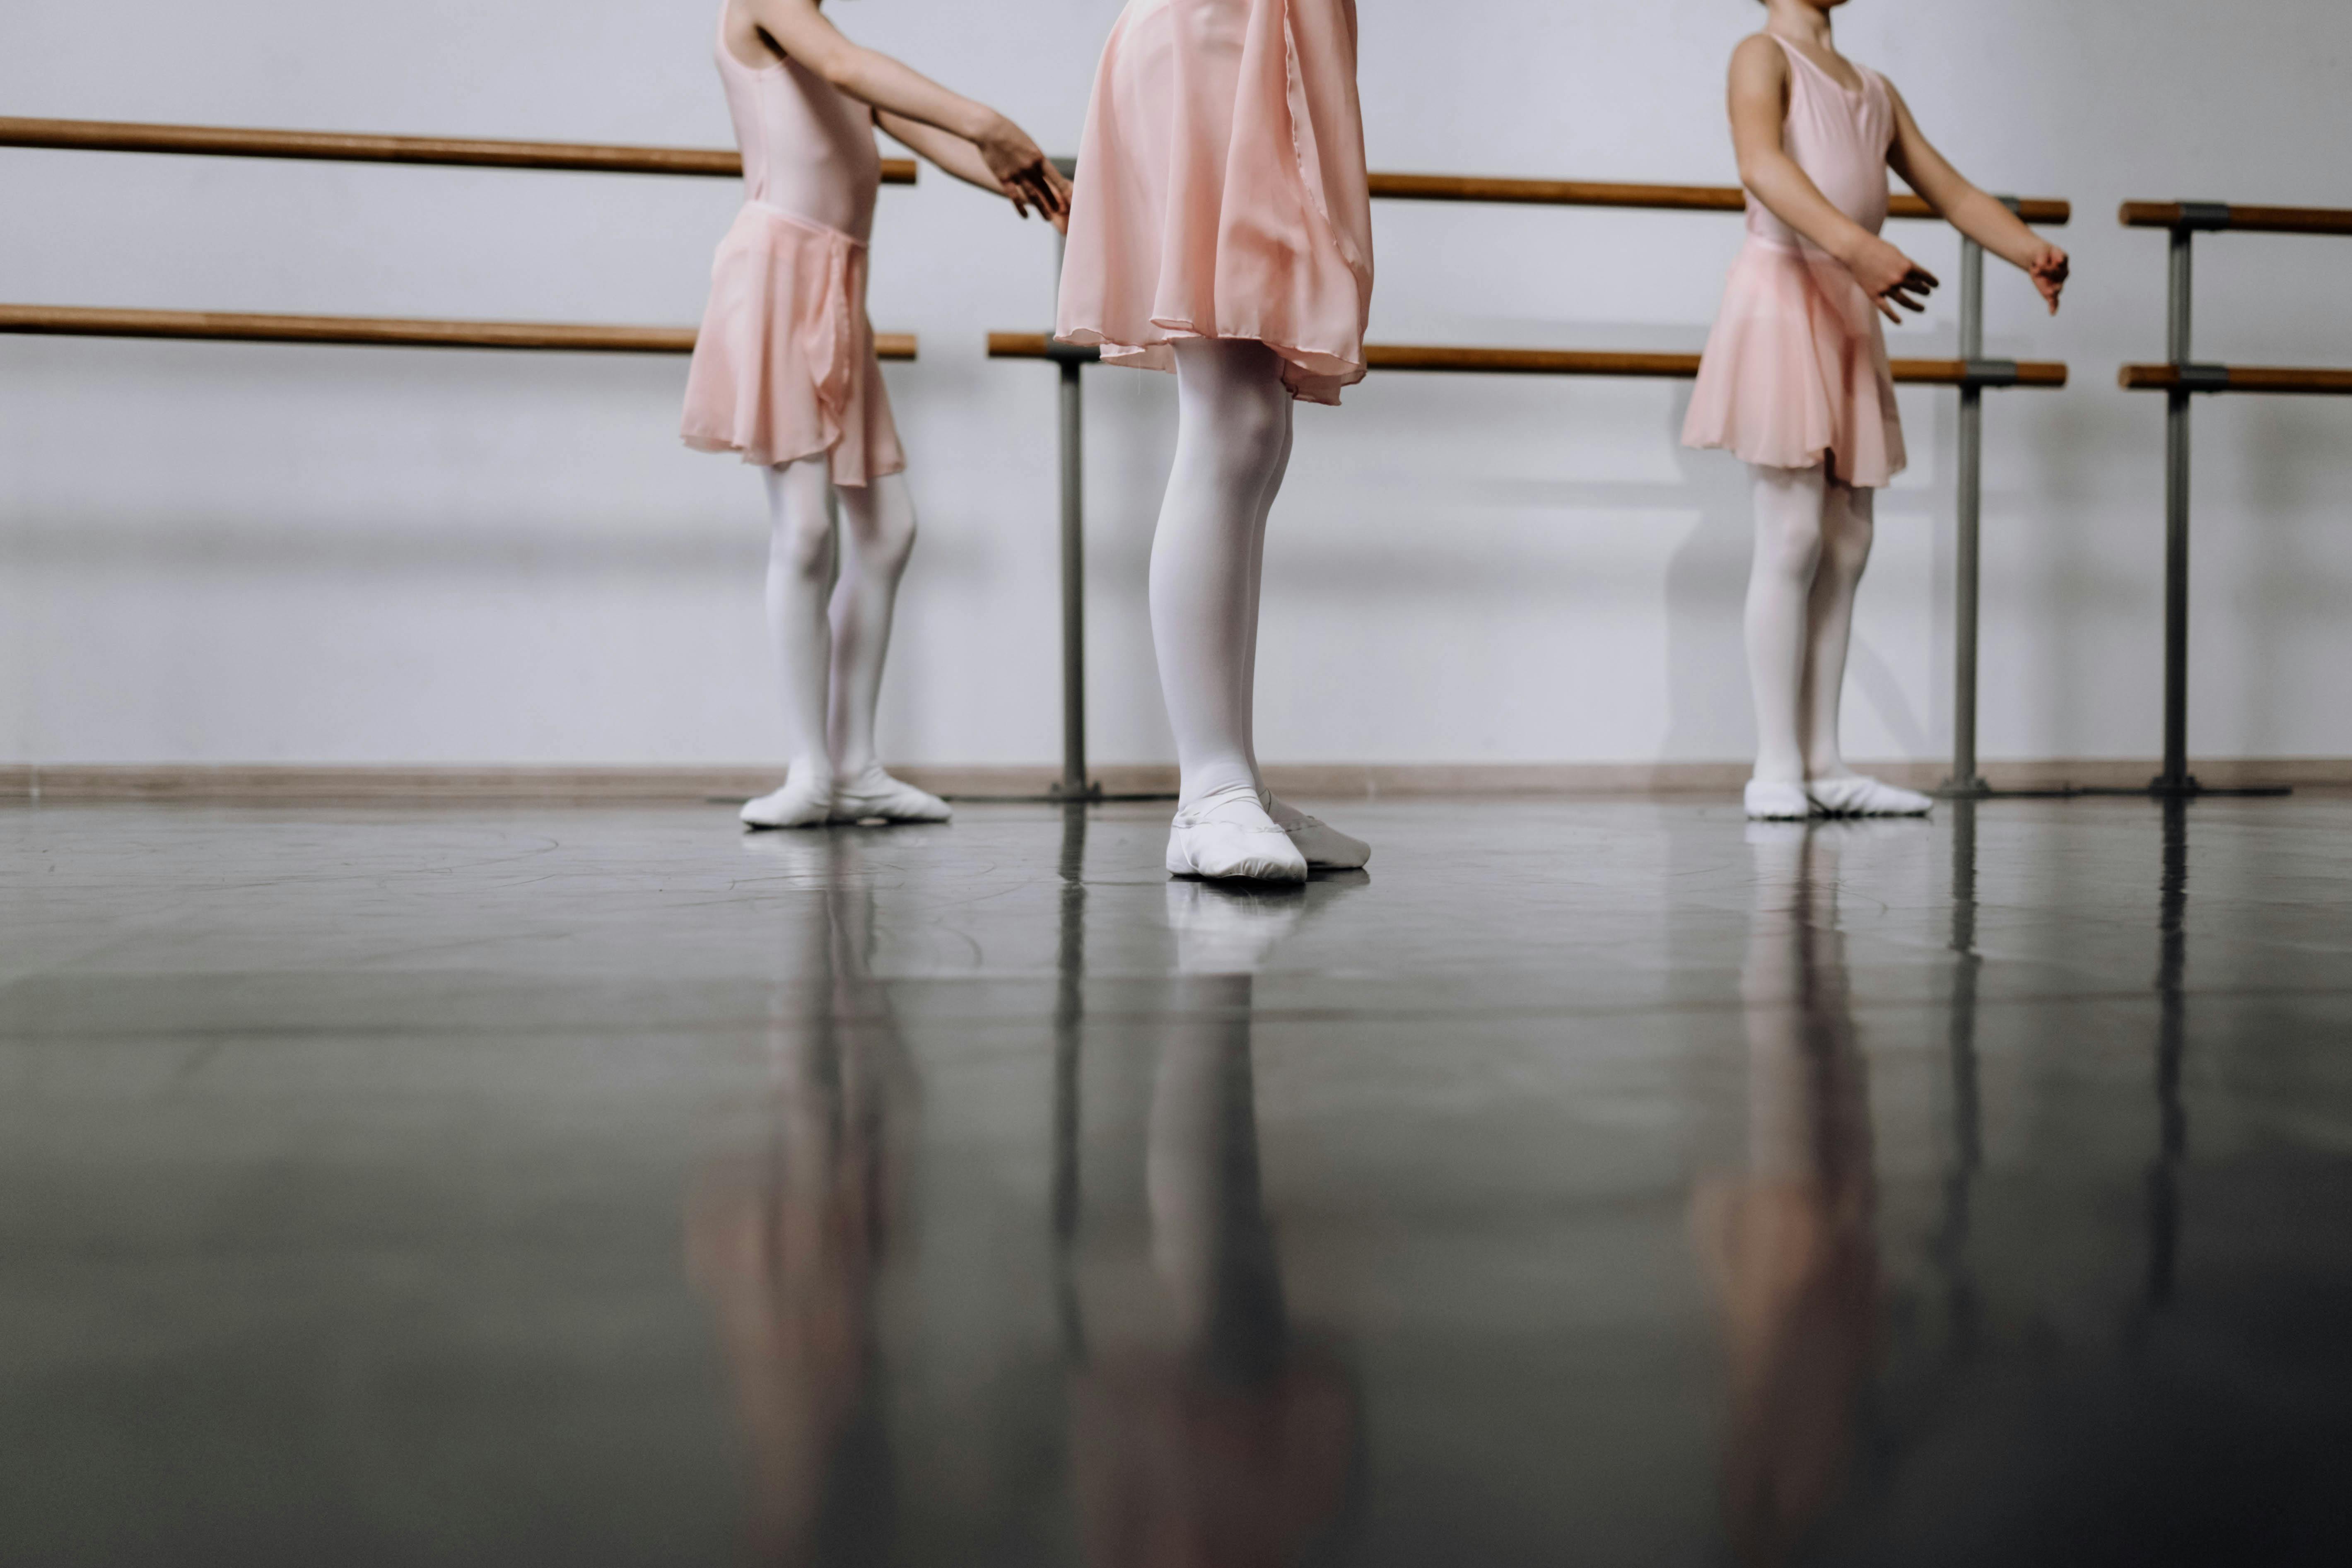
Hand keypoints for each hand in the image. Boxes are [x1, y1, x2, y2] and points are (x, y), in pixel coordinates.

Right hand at [974, 113, 1070, 228]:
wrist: (989, 130)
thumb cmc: (1009, 133)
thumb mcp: (1028, 143)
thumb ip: (1035, 158)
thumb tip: (1041, 171)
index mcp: (1038, 157)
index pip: (1056, 177)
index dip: (1065, 190)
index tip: (1072, 200)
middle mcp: (1030, 167)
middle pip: (1045, 189)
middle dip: (1054, 202)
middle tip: (1061, 212)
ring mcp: (1017, 174)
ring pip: (1032, 196)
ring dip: (1041, 208)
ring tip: (1047, 218)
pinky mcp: (1004, 178)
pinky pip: (1014, 197)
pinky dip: (1020, 208)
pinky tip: (1026, 216)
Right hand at [1844, 235, 1938, 323]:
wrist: (1856, 250)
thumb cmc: (1877, 248)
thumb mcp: (1896, 253)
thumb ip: (1906, 265)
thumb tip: (1915, 277)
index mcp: (1906, 265)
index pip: (1924, 276)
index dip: (1932, 281)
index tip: (1936, 285)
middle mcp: (1898, 278)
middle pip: (1916, 288)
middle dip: (1924, 291)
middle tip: (1927, 293)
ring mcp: (1886, 287)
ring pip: (1904, 301)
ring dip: (1915, 306)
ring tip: (1922, 308)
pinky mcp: (1874, 294)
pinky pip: (1886, 308)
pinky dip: (1893, 316)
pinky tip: (1900, 322)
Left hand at [2024, 241, 2068, 314]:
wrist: (2038, 259)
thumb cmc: (2040, 253)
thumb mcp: (2040, 250)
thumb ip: (2041, 256)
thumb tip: (2041, 264)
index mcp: (2062, 259)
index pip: (2059, 262)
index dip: (2049, 264)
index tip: (2038, 265)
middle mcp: (2063, 272)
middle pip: (2058, 274)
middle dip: (2047, 273)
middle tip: (2036, 271)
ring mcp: (2058, 282)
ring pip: (2057, 287)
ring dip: (2053, 291)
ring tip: (2050, 293)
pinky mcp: (2051, 291)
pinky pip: (2054, 299)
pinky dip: (2053, 306)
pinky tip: (2052, 312)